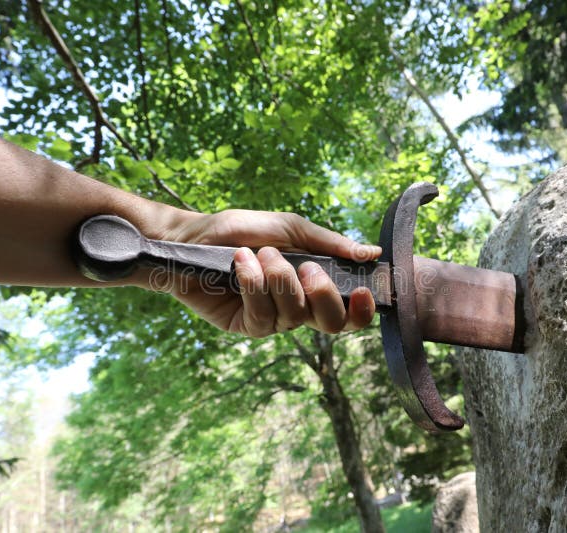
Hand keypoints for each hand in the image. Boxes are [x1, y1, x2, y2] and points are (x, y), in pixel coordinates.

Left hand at [144, 209, 380, 336]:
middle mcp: (297, 308)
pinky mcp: (245, 326)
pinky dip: (254, 283)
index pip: (348, 312)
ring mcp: (271, 320)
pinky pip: (262, 315)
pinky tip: (241, 263)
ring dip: (279, 277)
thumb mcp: (290, 228)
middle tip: (306, 266)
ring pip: (294, 315)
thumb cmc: (241, 231)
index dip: (362, 310)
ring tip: (260, 252)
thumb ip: (330, 243)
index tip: (360, 290)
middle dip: (322, 293)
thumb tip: (372, 253)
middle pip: (331, 323)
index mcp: (312, 287)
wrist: (194, 237)